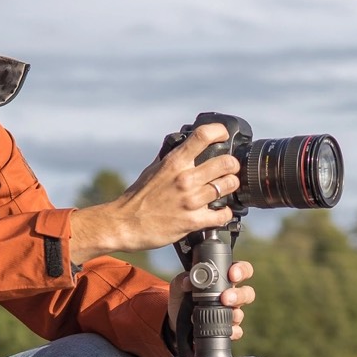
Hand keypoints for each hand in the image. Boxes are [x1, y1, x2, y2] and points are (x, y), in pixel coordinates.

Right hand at [67, 123, 242, 263]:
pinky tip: (221, 212)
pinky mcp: (192, 221)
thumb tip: (183, 147)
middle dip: (233, 165)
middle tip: (231, 169)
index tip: (224, 135)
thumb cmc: (137, 198)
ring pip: (228, 186)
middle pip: (226, 163)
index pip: (203, 136)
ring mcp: (190, 200)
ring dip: (231, 187)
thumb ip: (171, 159)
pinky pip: (222, 215)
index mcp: (174, 163)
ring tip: (227, 188)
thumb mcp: (153, 170)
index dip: (219, 131)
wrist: (124, 224)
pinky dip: (225, 213)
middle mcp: (184, 179)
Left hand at [168, 259, 254, 339]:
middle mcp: (230, 296)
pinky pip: (237, 331)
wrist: (174, 321)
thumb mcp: (179, 286)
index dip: (241, 270)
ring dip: (234, 314)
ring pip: (241, 312)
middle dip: (239, 295)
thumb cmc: (182, 298)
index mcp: (223, 281)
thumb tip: (187, 281)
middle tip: (225, 298)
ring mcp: (230, 313)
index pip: (241, 271)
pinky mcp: (227, 330)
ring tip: (221, 314)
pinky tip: (228, 330)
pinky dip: (233, 331)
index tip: (232, 274)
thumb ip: (183, 280)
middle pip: (247, 293)